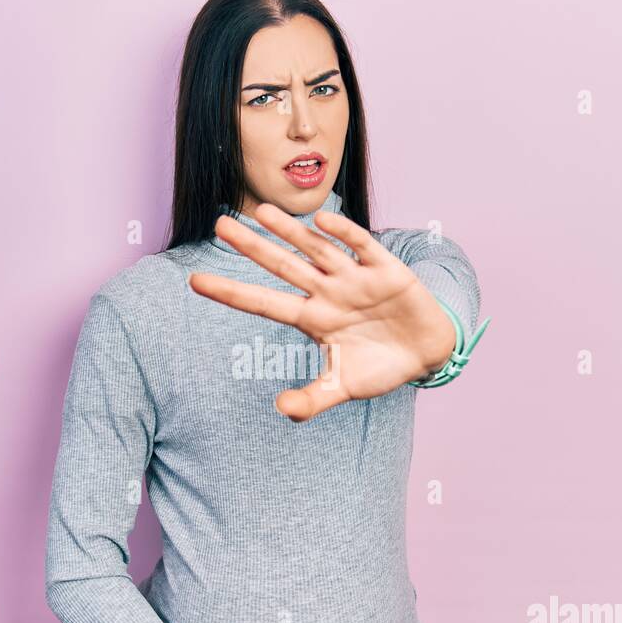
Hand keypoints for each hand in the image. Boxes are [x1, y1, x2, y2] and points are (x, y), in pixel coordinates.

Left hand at [187, 204, 455, 421]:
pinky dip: (344, 233)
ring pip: (315, 249)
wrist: (426, 353)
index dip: (231, 292)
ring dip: (291, 231)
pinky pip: (361, 246)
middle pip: (282, 266)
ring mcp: (354, 278)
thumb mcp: (343, 387)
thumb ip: (312, 401)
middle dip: (252, 246)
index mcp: (312, 318)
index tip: (195, 281)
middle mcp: (327, 292)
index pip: (263, 303)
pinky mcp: (385, 269)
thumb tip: (282, 411)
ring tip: (263, 212)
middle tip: (219, 224)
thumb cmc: (379, 367)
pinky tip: (322, 220)